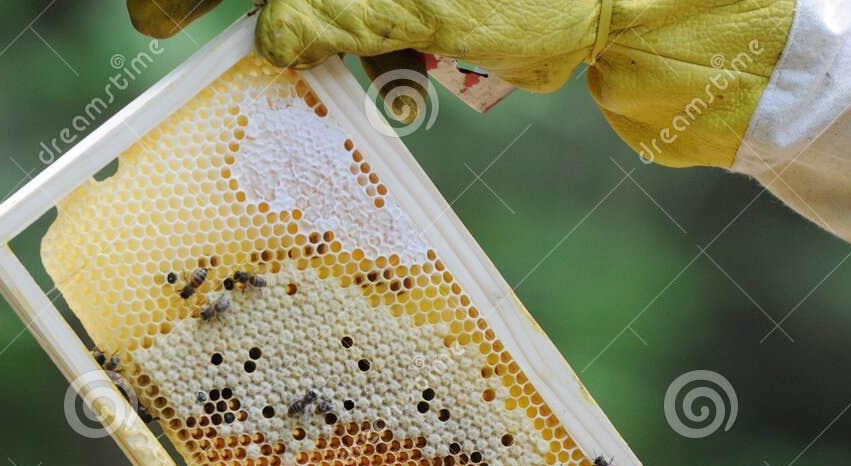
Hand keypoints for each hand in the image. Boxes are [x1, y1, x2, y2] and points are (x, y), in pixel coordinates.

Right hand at [128, 0, 797, 166]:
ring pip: (379, 14)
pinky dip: (446, 61)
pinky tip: (492, 73)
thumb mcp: (436, 6)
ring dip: (388, 51)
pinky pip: (434, 34)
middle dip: (307, 27)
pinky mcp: (497, 3)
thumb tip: (266, 28)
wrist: (700, 17)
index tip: (149, 18)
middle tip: (255, 66)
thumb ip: (340, 12)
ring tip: (449, 68)